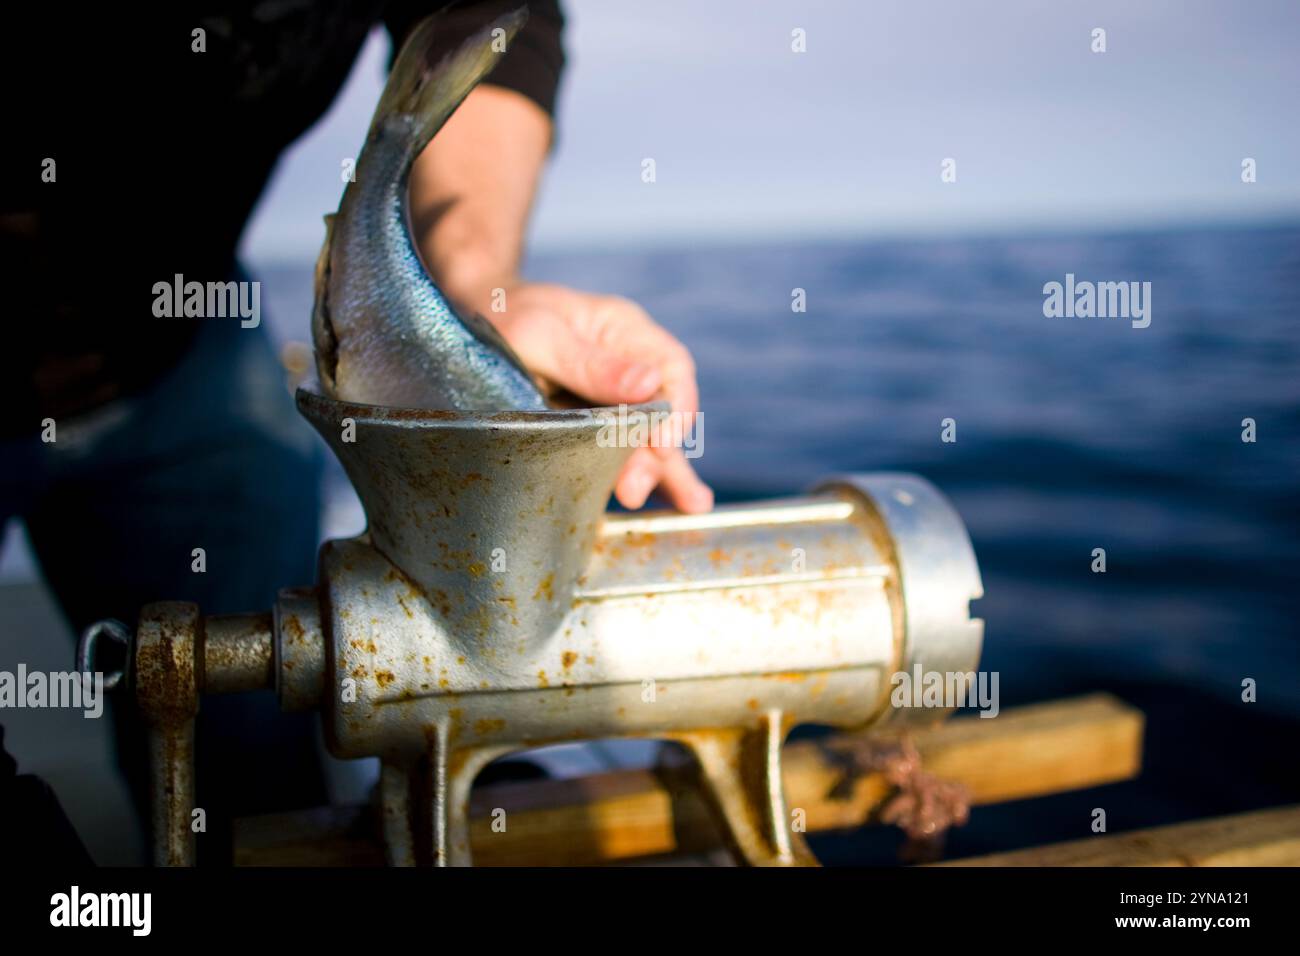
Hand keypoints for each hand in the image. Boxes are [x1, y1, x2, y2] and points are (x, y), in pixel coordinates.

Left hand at [464, 282, 712, 512]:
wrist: (462, 327)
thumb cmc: (504, 317)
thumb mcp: (540, 334)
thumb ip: (591, 363)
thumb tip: (648, 385)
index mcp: (622, 330)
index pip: (670, 366)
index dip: (674, 406)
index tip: (662, 441)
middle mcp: (627, 365)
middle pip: (661, 411)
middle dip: (655, 454)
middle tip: (633, 490)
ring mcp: (611, 397)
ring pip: (648, 436)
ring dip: (664, 472)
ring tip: (691, 506)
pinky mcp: (593, 425)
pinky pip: (621, 450)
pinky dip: (640, 475)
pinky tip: (668, 501)